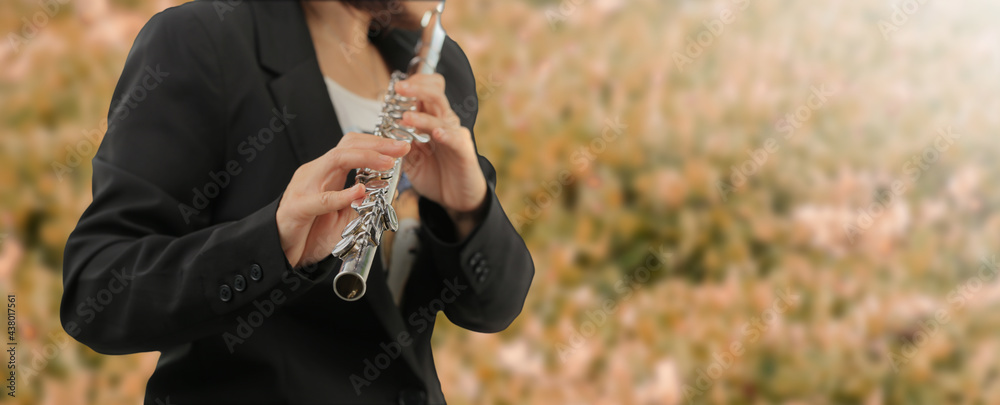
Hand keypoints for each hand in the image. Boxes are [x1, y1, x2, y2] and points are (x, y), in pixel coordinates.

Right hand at [276, 133, 410, 267]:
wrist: (282, 251)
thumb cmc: (311, 232)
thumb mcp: (345, 215)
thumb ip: (363, 201)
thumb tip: (387, 188)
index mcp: (326, 172)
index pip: (352, 145)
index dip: (378, 143)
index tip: (401, 146)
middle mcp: (315, 173)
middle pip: (347, 145)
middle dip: (377, 144)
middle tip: (401, 148)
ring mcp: (304, 187)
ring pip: (335, 161)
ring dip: (365, 159)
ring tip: (388, 163)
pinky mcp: (297, 208)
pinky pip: (321, 199)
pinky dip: (342, 195)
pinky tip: (359, 192)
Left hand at [396, 74, 487, 237]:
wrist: (456, 198)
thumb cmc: (435, 174)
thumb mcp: (411, 157)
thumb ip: (400, 141)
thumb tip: (383, 128)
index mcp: (431, 119)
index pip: (426, 91)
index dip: (414, 84)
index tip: (396, 87)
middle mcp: (444, 122)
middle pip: (435, 93)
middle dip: (417, 88)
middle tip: (399, 89)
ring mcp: (455, 134)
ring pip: (441, 116)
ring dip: (422, 116)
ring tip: (406, 117)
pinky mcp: (463, 151)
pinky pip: (455, 139)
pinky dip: (446, 134)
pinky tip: (436, 133)